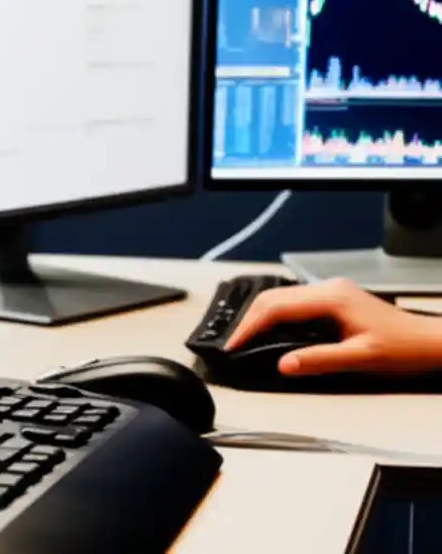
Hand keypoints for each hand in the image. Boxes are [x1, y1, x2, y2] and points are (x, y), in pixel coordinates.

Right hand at [226, 278, 441, 376]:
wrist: (430, 342)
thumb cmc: (403, 348)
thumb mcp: (361, 358)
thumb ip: (320, 360)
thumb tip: (284, 364)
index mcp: (332, 298)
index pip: (277, 308)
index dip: (250, 327)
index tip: (234, 345)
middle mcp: (328, 289)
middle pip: (274, 298)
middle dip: (248, 320)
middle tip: (232, 344)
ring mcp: (331, 292)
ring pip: (281, 298)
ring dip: (260, 317)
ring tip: (245, 340)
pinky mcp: (333, 299)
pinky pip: (293, 303)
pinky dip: (275, 317)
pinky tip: (270, 332)